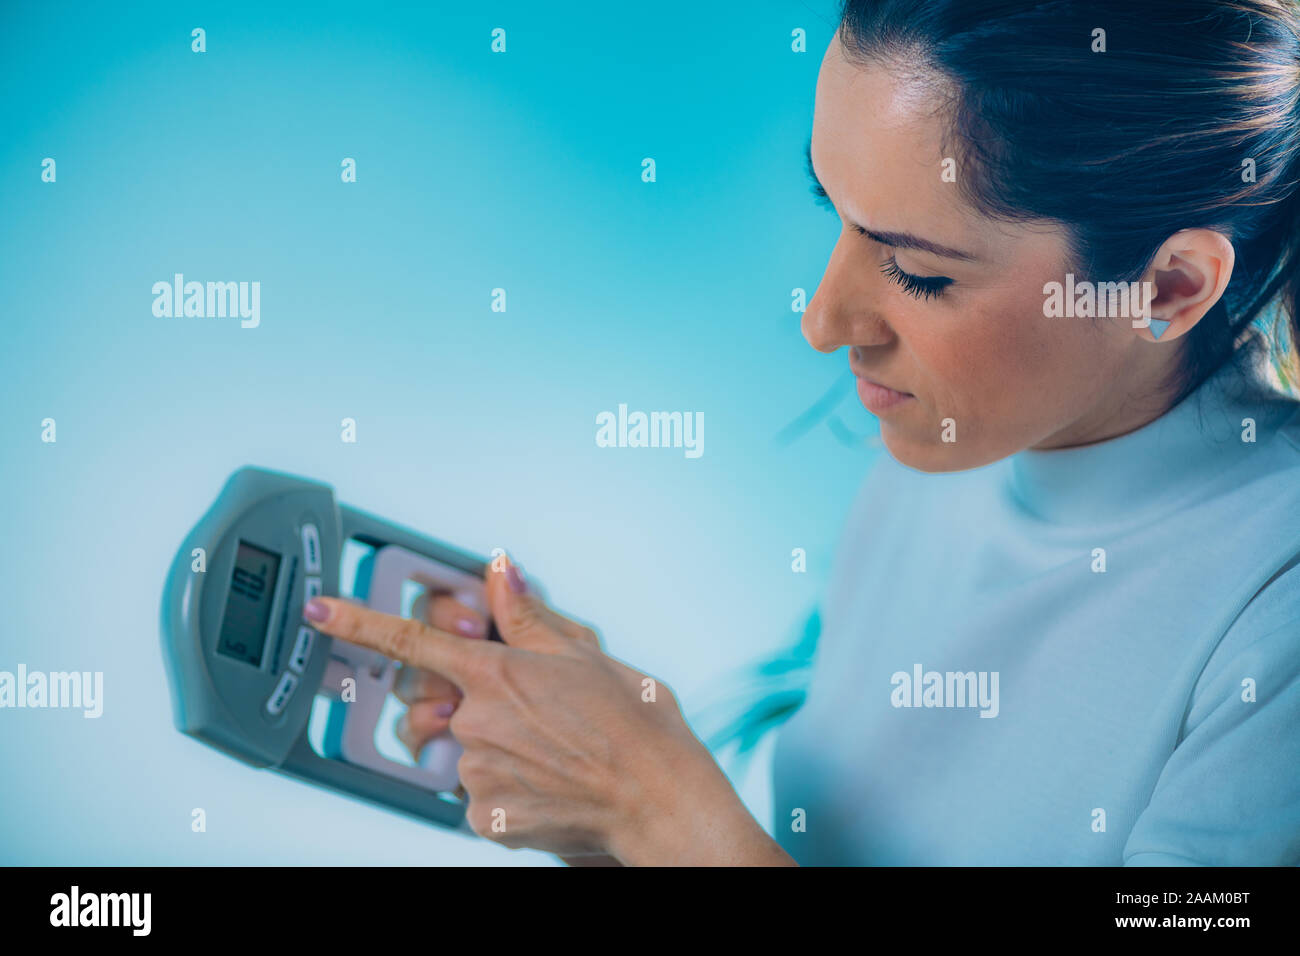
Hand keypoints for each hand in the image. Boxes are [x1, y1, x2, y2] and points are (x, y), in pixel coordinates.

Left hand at [305, 555, 792, 864]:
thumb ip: (529, 617)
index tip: (320, 611)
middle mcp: (476, 720)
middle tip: (525, 710)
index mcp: (497, 671)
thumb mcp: (586, 655)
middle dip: (464, 698)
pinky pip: (476, 791)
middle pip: (437, 700)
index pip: (411, 640)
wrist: (658, 802)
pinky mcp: (483, 815)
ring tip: (548, 749)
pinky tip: (547, 780)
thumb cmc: (635, 726)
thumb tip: (498, 573)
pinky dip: (506, 783)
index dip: (357, 622)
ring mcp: (475, 772)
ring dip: (490, 743)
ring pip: (460, 748)